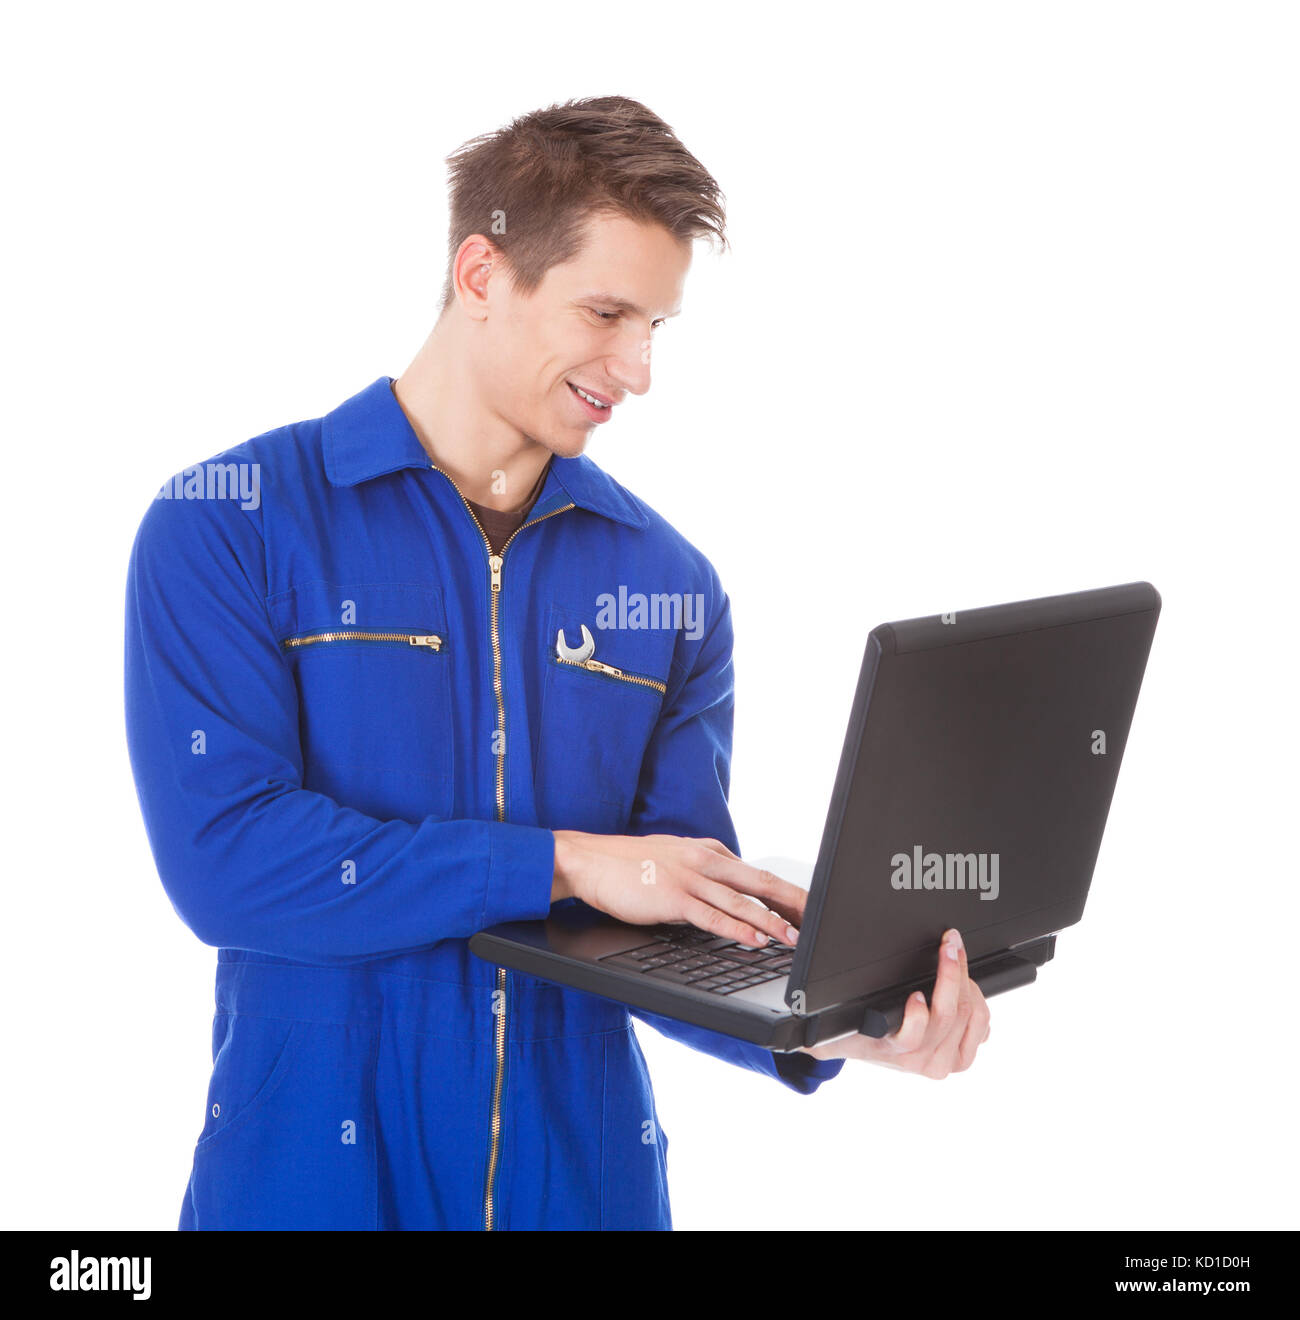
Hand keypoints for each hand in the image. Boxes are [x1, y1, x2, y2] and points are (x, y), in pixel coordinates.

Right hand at [552, 830, 804, 947]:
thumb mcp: (674, 861)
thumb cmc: (627, 865)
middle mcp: (705, 861)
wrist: (589, 861)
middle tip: (819, 918)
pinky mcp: (673, 898)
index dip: (785, 893)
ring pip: (741, 902)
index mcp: (708, 852)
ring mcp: (690, 878)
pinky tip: (756, 939)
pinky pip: (713, 917)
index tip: (808, 907)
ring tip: (796, 937)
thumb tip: (727, 894)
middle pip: (759, 883)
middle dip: (793, 902)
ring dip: (773, 921)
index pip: (755, 874)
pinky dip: (738, 929)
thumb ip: (703, 874)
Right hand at [797, 928, 990, 1077]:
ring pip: (971, 1017)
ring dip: (967, 982)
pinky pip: (982, 1027)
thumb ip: (847, 988)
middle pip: (950, 1015)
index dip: (918, 1013)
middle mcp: (919, 1062)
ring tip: (954, 958)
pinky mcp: (960, 1058)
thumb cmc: (851, 1021)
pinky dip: (979, 1002)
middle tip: (949, 941)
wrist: (855, 1046)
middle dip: (952, 971)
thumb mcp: (846, 1005)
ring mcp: (943, 1062)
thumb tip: (816, 964)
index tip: (915, 992)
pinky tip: (965, 985)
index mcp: (890, 1049)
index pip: (913, 1035)